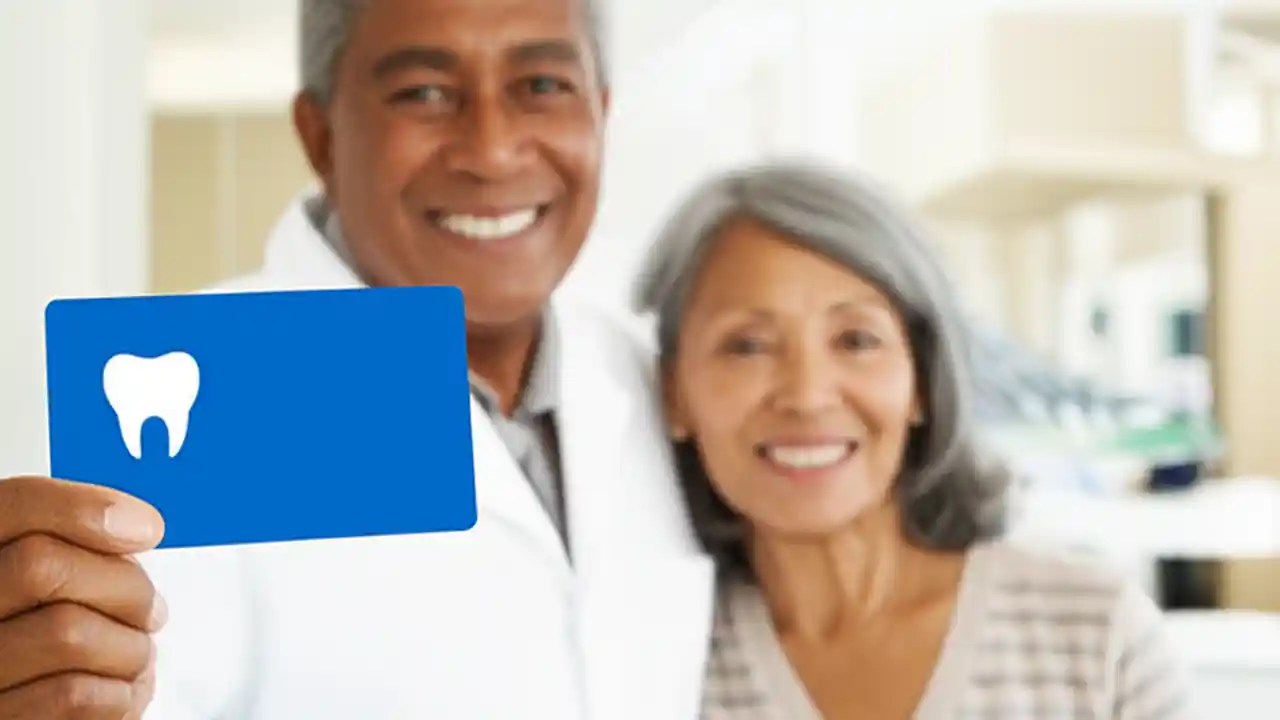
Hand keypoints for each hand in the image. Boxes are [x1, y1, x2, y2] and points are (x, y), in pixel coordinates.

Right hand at [0, 475, 165, 718]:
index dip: (84, 508)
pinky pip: (72, 696)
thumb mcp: (59, 588)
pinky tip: (116, 693)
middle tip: (151, 612)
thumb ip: (80, 550)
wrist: (39, 714)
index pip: (15, 504)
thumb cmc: (57, 654)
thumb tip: (137, 525)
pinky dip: (117, 695)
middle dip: (125, 587)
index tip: (146, 528)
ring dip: (129, 649)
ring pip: (67, 633)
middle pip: (43, 565)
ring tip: (132, 658)